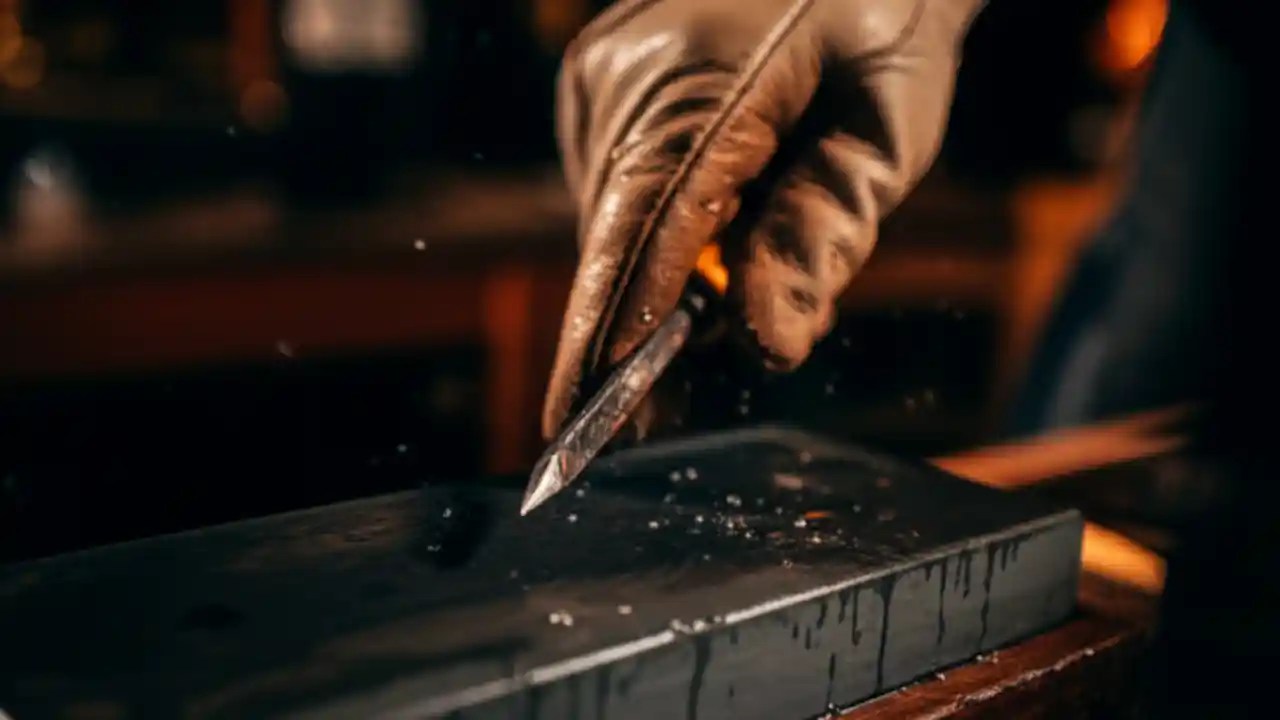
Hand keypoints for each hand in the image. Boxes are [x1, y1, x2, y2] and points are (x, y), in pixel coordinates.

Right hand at [543, 0, 984, 439]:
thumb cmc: (887, 19)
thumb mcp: (889, 126)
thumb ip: (825, 231)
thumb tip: (768, 345)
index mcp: (708, 80)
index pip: (646, 230)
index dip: (612, 331)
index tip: (580, 421)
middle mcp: (628, 77)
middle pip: (615, 241)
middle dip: (636, 330)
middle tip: (653, 414)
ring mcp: (602, 76)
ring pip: (609, 223)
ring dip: (655, 279)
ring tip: (730, 285)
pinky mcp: (597, 82)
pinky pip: (614, 188)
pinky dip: (652, 235)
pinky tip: (710, 230)